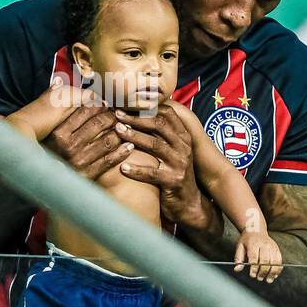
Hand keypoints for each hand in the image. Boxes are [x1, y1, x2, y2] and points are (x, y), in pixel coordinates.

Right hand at [42, 101, 133, 181]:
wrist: (42, 182)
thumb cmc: (43, 150)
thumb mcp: (45, 128)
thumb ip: (51, 105)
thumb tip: (58, 80)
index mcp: (58, 132)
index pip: (85, 111)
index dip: (100, 105)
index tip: (107, 103)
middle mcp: (68, 146)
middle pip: (99, 124)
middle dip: (113, 116)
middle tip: (120, 113)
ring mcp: (78, 162)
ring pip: (107, 141)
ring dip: (121, 132)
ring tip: (128, 127)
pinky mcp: (87, 176)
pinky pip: (109, 161)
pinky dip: (121, 152)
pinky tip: (129, 146)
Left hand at [115, 105, 215, 231]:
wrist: (189, 203)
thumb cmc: (173, 173)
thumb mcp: (171, 151)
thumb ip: (160, 135)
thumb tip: (138, 114)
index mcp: (182, 136)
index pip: (167, 114)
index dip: (146, 106)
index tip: (127, 103)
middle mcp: (183, 147)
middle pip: (159, 125)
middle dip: (136, 118)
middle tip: (117, 115)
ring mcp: (180, 163)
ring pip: (156, 145)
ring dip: (134, 137)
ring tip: (117, 132)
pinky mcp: (174, 181)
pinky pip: (153, 173)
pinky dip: (136, 170)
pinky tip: (122, 168)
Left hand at [234, 230, 282, 282]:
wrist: (256, 230)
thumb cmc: (247, 240)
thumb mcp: (240, 247)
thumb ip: (238, 258)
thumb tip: (237, 269)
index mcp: (253, 243)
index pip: (255, 257)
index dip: (254, 267)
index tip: (252, 275)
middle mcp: (264, 244)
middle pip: (265, 260)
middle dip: (263, 271)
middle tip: (259, 278)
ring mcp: (272, 246)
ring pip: (274, 261)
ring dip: (272, 272)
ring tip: (268, 280)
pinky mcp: (277, 249)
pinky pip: (279, 260)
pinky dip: (278, 269)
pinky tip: (274, 275)